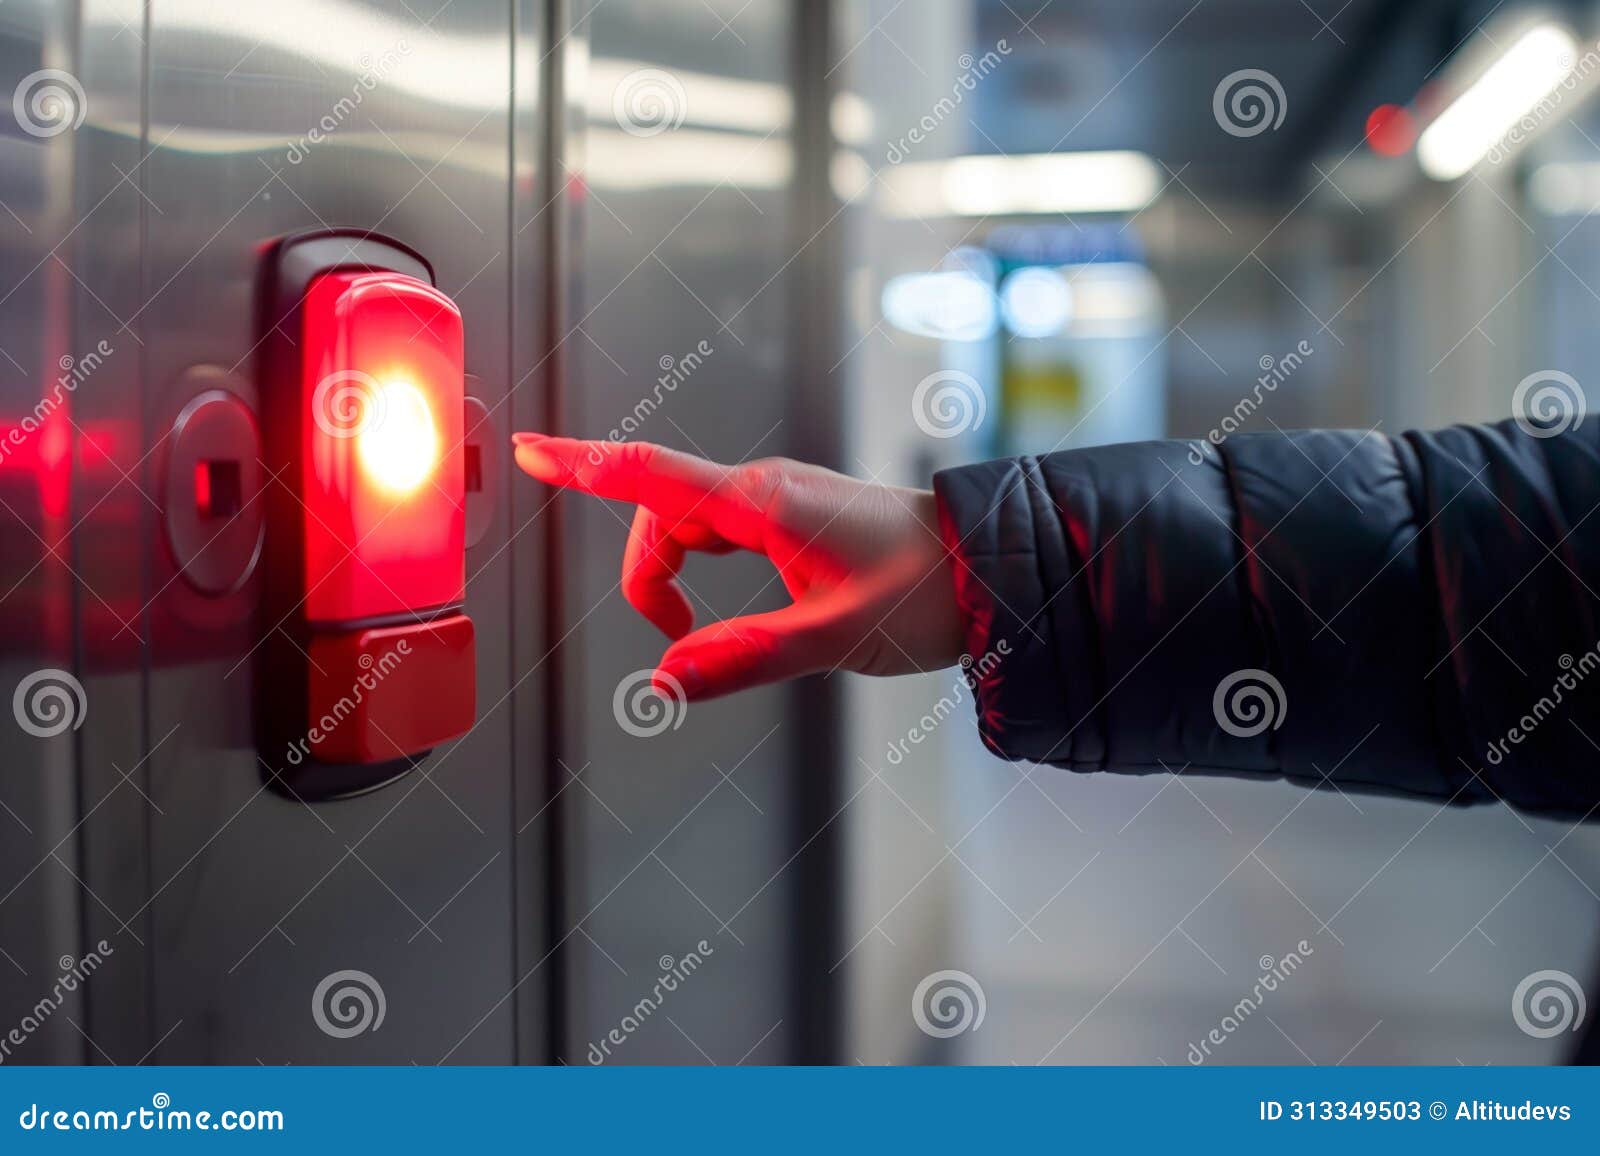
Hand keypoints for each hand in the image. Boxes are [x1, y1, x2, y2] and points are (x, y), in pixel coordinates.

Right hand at [512, 435, 964, 701]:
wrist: (987, 570)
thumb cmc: (923, 594)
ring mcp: (777, 500)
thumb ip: (746, 657)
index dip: (583, 465)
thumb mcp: (833, 638)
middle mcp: (763, 489)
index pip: (651, 475)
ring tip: (706, 638)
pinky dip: (701, 573)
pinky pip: (717, 535)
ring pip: (686, 530)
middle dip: (645, 579)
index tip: (529, 449)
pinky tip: (727, 613)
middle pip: (658, 518)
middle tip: (677, 645)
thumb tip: (666, 681)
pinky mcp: (791, 517)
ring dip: (673, 580)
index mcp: (763, 502)